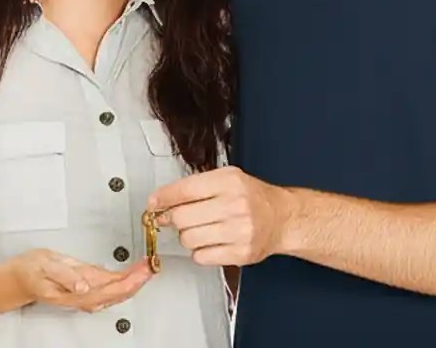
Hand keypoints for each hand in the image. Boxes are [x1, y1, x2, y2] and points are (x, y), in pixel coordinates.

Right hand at [8, 248, 153, 311]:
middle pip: (121, 291)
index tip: (144, 269)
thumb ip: (65, 277)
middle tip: (153, 264)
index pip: (112, 289)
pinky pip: (113, 284)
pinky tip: (135, 271)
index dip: (132, 279)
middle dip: (140, 279)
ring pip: (119, 290)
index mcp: (78, 293)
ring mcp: (89, 292)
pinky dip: (127, 277)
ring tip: (149, 266)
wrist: (23, 276)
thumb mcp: (45, 268)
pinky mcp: (88, 285)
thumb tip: (84, 285)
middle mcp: (86, 296)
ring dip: (136, 279)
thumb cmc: (32, 272)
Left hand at [147, 166, 294, 266]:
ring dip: (187, 236)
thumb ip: (195, 186)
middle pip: (182, 217)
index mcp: (229, 182)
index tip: (153, 204)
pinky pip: (201, 257)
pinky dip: (199, 252)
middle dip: (172, 219)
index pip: (184, 190)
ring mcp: (239, 231)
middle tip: (173, 218)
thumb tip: (161, 200)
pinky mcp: (241, 253)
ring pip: (189, 239)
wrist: (282, 218)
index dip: (163, 198)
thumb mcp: (226, 179)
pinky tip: (209, 242)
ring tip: (198, 229)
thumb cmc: (251, 197)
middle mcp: (235, 205)